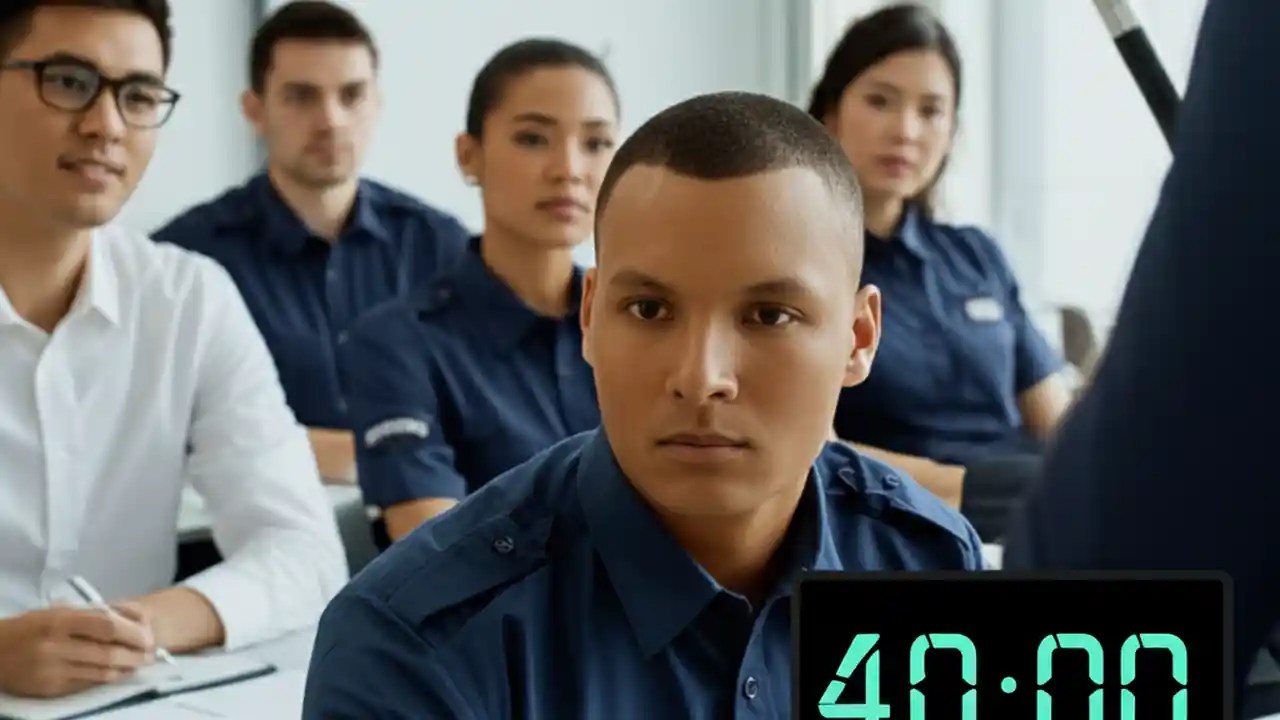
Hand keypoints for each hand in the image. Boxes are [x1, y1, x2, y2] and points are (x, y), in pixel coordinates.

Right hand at [0, 604, 155, 697]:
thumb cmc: (32, 627)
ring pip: (101, 671)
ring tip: (139, 663)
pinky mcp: (50, 688)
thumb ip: (92, 615)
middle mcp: (56, 645)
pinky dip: (107, 677)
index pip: (106, 626)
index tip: (148, 637)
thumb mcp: (58, 612)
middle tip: (151, 653)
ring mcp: (52, 669)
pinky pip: (87, 683)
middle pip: (108, 652)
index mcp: (60, 620)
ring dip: (126, 668)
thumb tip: (132, 622)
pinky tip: (117, 672)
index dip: (132, 633)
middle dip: (136, 654)